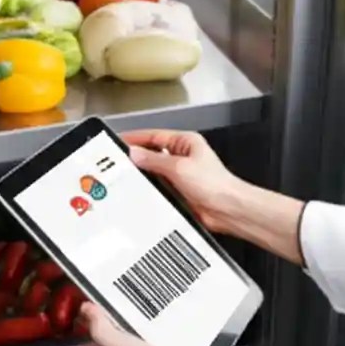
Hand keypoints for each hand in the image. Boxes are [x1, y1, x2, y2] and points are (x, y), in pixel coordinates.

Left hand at [80, 302, 216, 345]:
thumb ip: (105, 332)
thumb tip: (85, 308)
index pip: (105, 334)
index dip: (104, 314)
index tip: (110, 292)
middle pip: (124, 335)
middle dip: (126, 315)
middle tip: (134, 290)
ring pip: (144, 338)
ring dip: (146, 321)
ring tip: (155, 299)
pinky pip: (162, 341)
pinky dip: (163, 329)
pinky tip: (172, 319)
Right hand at [122, 130, 243, 233]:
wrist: (227, 210)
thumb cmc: (215, 185)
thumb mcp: (179, 167)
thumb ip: (154, 160)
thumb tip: (135, 153)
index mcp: (186, 142)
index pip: (155, 135)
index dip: (136, 138)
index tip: (119, 140)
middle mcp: (184, 156)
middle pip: (153, 153)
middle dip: (137, 156)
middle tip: (118, 160)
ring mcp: (181, 174)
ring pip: (155, 171)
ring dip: (144, 174)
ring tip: (125, 175)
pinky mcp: (180, 191)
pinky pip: (159, 186)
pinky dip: (150, 188)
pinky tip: (139, 190)